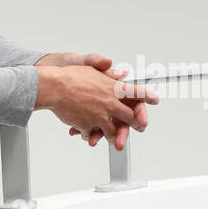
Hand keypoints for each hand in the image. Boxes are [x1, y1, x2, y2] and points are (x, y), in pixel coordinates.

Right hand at [35, 60, 158, 147]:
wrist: (54, 88)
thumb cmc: (69, 77)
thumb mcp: (92, 69)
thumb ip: (108, 73)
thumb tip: (121, 73)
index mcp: (113, 88)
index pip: (138, 92)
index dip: (148, 97)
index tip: (154, 100)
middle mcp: (110, 103)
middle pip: (130, 117)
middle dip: (137, 123)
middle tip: (140, 126)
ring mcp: (100, 116)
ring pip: (113, 131)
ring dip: (114, 135)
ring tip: (115, 138)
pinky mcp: (88, 125)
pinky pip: (94, 135)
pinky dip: (92, 136)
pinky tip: (91, 137)